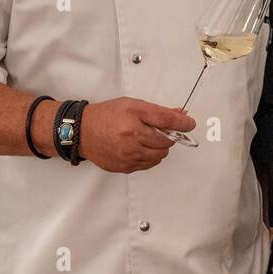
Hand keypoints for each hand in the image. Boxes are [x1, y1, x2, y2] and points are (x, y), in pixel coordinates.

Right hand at [78, 98, 194, 172]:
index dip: (182, 124)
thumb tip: (180, 115)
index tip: (189, 124)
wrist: (82, 132)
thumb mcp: (133, 105)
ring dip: (159, 148)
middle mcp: (131, 142)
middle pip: (166, 143)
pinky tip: (139, 147)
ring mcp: (128, 157)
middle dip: (167, 136)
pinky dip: (149, 156)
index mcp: (134, 124)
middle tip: (159, 130)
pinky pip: (148, 164)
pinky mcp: (124, 168)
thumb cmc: (107, 116)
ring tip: (147, 138)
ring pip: (159, 156)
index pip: (167, 123)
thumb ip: (158, 111)